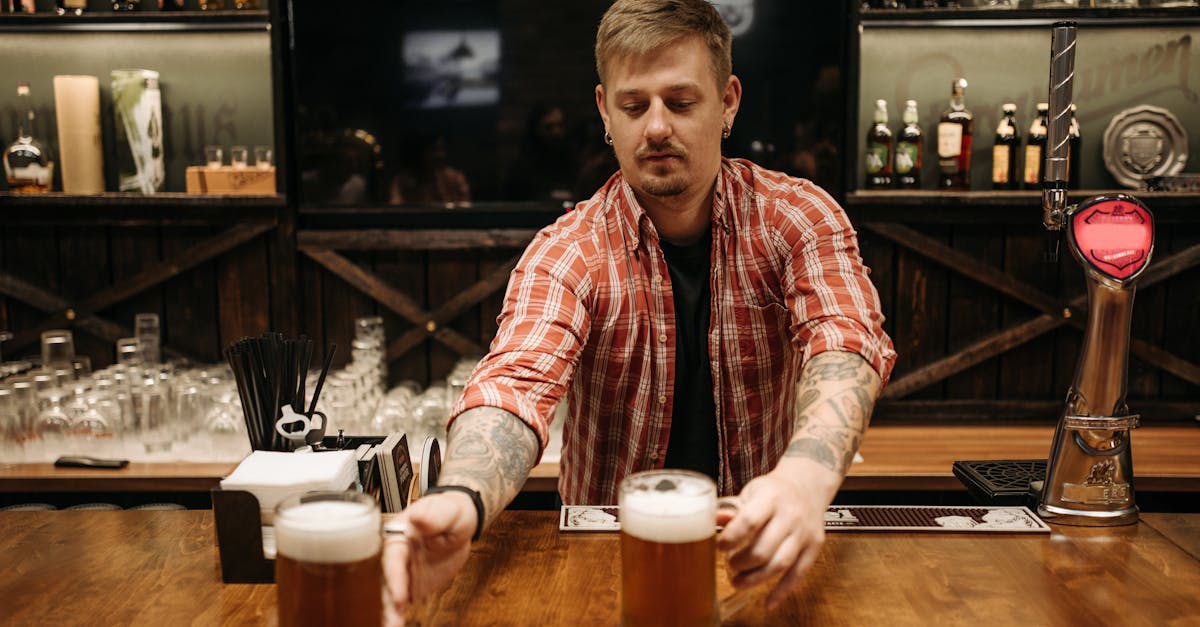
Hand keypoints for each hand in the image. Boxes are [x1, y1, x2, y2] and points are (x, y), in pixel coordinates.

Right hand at [383, 492, 476, 626]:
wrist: (458, 523)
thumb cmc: (449, 512)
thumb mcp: (446, 510)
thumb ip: (433, 515)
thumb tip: (419, 516)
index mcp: (398, 534)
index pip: (392, 558)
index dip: (394, 577)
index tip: (400, 594)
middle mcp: (395, 555)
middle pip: (385, 581)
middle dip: (386, 601)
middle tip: (391, 620)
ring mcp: (401, 572)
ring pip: (390, 595)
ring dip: (389, 612)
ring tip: (392, 626)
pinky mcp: (409, 585)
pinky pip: (401, 602)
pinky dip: (397, 615)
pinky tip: (396, 625)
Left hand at [715, 469, 828, 608]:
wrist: (807, 487)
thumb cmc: (774, 492)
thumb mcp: (752, 491)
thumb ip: (734, 508)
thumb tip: (715, 519)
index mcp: (770, 498)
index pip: (749, 521)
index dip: (732, 537)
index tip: (719, 546)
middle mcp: (790, 516)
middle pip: (764, 548)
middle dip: (742, 563)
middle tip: (730, 565)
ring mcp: (804, 533)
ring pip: (780, 564)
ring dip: (756, 579)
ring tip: (738, 582)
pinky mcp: (814, 547)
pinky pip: (798, 574)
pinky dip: (782, 591)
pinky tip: (768, 602)